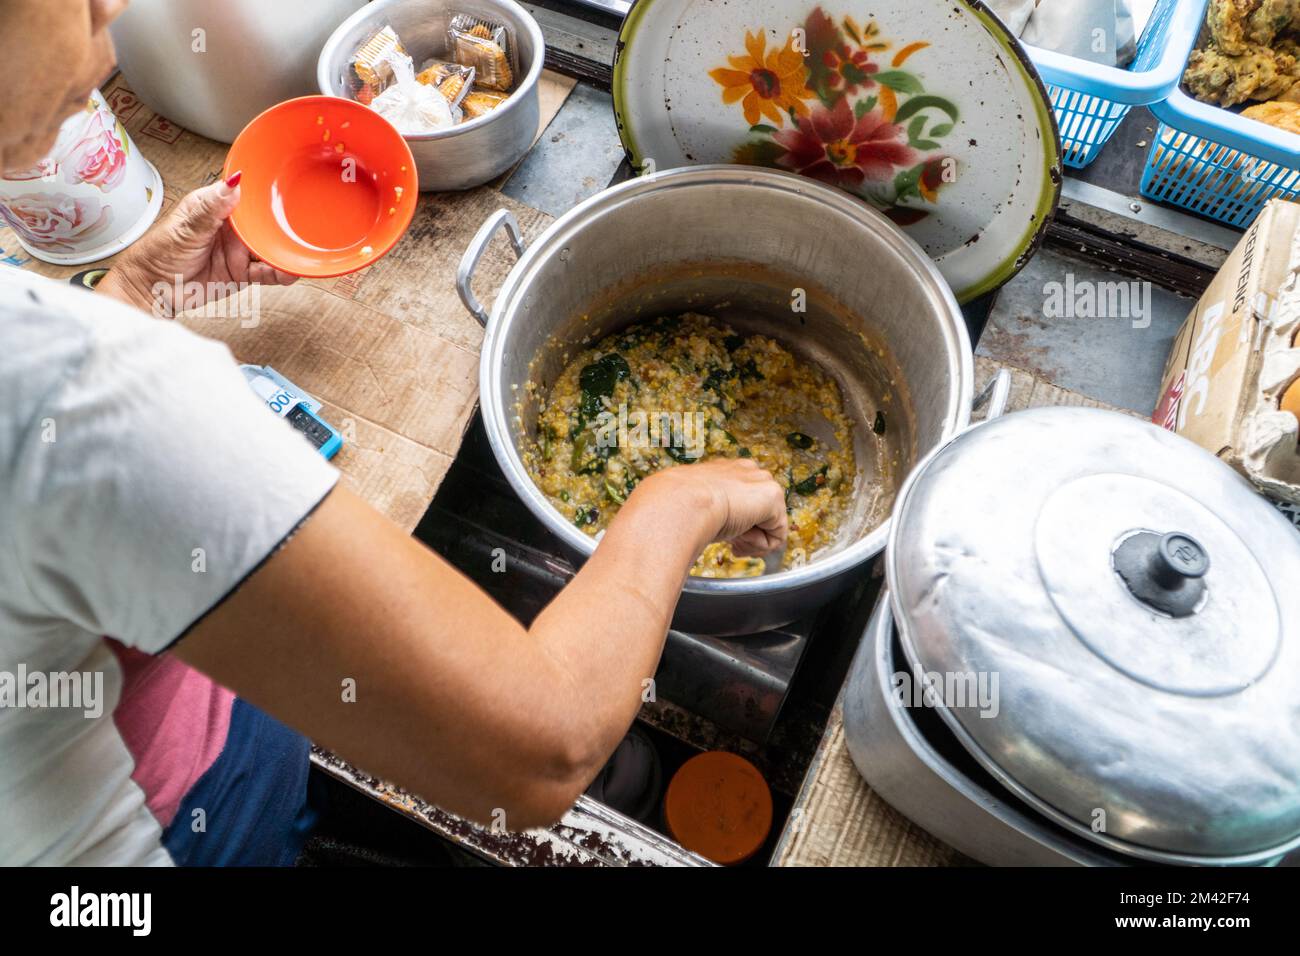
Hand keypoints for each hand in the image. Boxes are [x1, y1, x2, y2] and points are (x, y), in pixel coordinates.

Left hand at [97, 172, 296, 315]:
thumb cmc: (158, 254)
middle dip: (283, 224)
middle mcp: (232, 228)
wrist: (152, 290)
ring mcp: (240, 251)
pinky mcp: (244, 273)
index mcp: (216, 207)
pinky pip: (268, 272)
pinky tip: (290, 271)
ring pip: (270, 248)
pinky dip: (281, 273)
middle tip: (301, 226)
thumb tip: (233, 182)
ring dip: (284, 250)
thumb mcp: (186, 227)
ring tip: (299, 252)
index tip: (287, 190)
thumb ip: (211, 207)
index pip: (247, 195)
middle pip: (265, 222)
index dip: (267, 193)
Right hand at [642, 457, 787, 557]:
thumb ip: (708, 511)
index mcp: (727, 471)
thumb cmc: (676, 507)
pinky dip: (759, 545)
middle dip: (749, 533)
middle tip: (729, 541)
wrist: (679, 503)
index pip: (745, 501)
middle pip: (762, 513)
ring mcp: (761, 480)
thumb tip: (702, 526)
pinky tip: (739, 539)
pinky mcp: (772, 495)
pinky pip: (777, 534)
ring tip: (731, 540)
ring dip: (752, 540)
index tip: (723, 535)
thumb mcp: (694, 508)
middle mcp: (747, 471)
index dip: (738, 525)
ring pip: (770, 525)